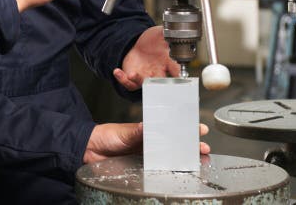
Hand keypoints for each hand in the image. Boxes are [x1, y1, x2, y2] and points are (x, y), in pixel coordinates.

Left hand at [83, 123, 209, 163]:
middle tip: (204, 147)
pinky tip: (179, 169)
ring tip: (198, 158)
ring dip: (184, 157)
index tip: (198, 128)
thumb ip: (137, 130)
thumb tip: (148, 125)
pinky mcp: (141, 166)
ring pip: (170, 156)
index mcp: (148, 129)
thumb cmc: (107, 135)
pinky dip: (170, 168)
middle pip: (175, 143)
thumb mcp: (125, 131)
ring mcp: (146, 155)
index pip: (171, 128)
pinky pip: (158, 167)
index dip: (185, 128)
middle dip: (190, 144)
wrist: (91, 149)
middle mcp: (150, 142)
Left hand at [113, 27, 180, 90]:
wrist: (139, 42)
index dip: (176, 76)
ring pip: (142, 84)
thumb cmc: (154, 40)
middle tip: (153, 79)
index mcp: (167, 64)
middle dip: (156, 84)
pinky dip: (122, 79)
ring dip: (137, 80)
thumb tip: (176, 35)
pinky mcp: (132, 75)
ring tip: (132, 74)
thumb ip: (169, 36)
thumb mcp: (162, 34)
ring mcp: (144, 75)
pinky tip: (117, 71)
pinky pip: (128, 83)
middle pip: (159, 83)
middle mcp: (156, 72)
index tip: (175, 76)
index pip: (175, 73)